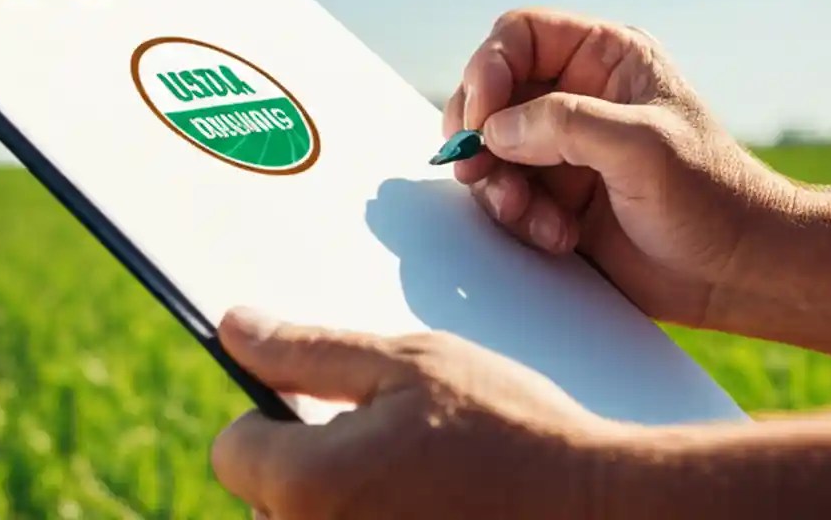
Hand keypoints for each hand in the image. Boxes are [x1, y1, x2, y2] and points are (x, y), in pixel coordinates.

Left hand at [210, 308, 628, 519]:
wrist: (596, 504)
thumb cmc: (508, 427)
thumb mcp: (407, 364)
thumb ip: (308, 350)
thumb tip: (234, 328)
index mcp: (306, 485)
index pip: (234, 449)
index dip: (270, 416)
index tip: (322, 404)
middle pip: (268, 497)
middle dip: (308, 462)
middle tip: (390, 437)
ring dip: (344, 498)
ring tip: (417, 472)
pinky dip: (377, 516)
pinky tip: (432, 502)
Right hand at [443, 9, 794, 326]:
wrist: (735, 273)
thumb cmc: (711, 197)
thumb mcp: (642, 146)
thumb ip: (565, 125)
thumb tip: (495, 130)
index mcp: (606, 59)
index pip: (520, 36)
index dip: (488, 69)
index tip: (480, 116)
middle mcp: (578, 97)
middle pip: (492, 93)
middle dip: (479, 135)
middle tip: (476, 170)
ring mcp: (563, 150)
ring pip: (490, 151)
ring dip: (497, 186)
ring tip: (529, 216)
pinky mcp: (556, 198)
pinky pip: (506, 197)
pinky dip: (517, 219)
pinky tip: (557, 237)